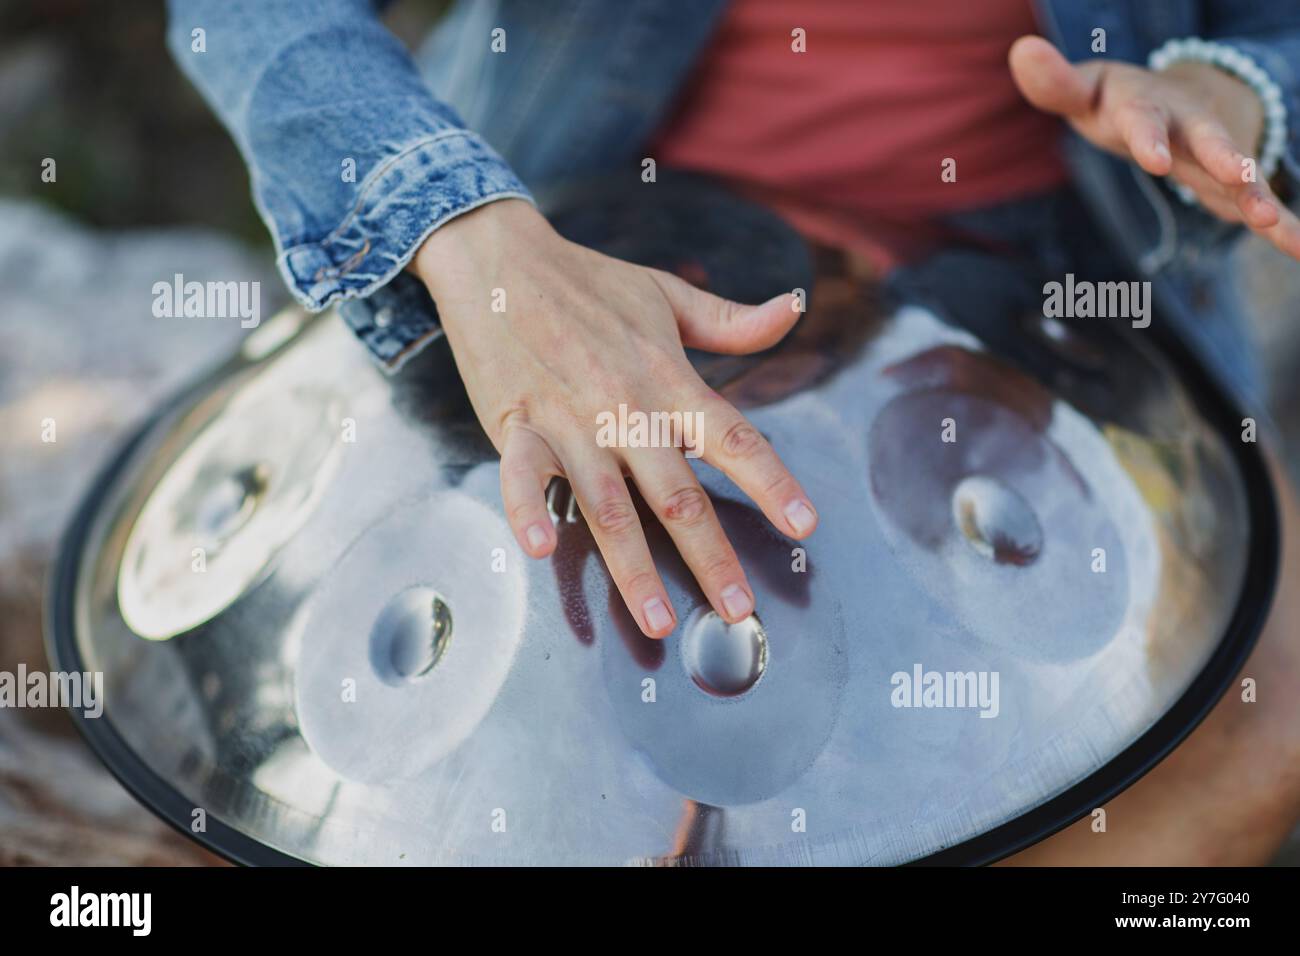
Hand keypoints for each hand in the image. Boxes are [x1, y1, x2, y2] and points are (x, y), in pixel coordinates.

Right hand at [412, 199, 818, 637]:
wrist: (500, 257)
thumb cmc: (590, 281)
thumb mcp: (668, 294)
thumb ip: (733, 321)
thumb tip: (794, 308)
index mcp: (668, 379)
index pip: (734, 437)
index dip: (773, 482)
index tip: (805, 526)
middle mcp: (626, 408)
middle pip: (677, 494)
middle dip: (710, 557)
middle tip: (738, 611)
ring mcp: (569, 421)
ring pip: (606, 506)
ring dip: (633, 568)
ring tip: (660, 621)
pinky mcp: (516, 426)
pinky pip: (521, 476)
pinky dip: (527, 510)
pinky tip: (538, 549)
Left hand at [1010, 35, 1299, 259]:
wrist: (1172, 97)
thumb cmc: (1115, 100)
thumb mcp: (1085, 90)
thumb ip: (1054, 83)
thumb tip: (1022, 51)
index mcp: (1144, 107)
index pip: (1142, 120)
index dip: (1148, 138)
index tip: (1155, 162)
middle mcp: (1187, 126)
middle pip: (1206, 140)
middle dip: (1223, 157)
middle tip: (1241, 175)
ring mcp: (1214, 152)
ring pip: (1238, 175)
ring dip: (1256, 196)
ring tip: (1273, 222)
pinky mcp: (1230, 182)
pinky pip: (1256, 204)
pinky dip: (1281, 228)